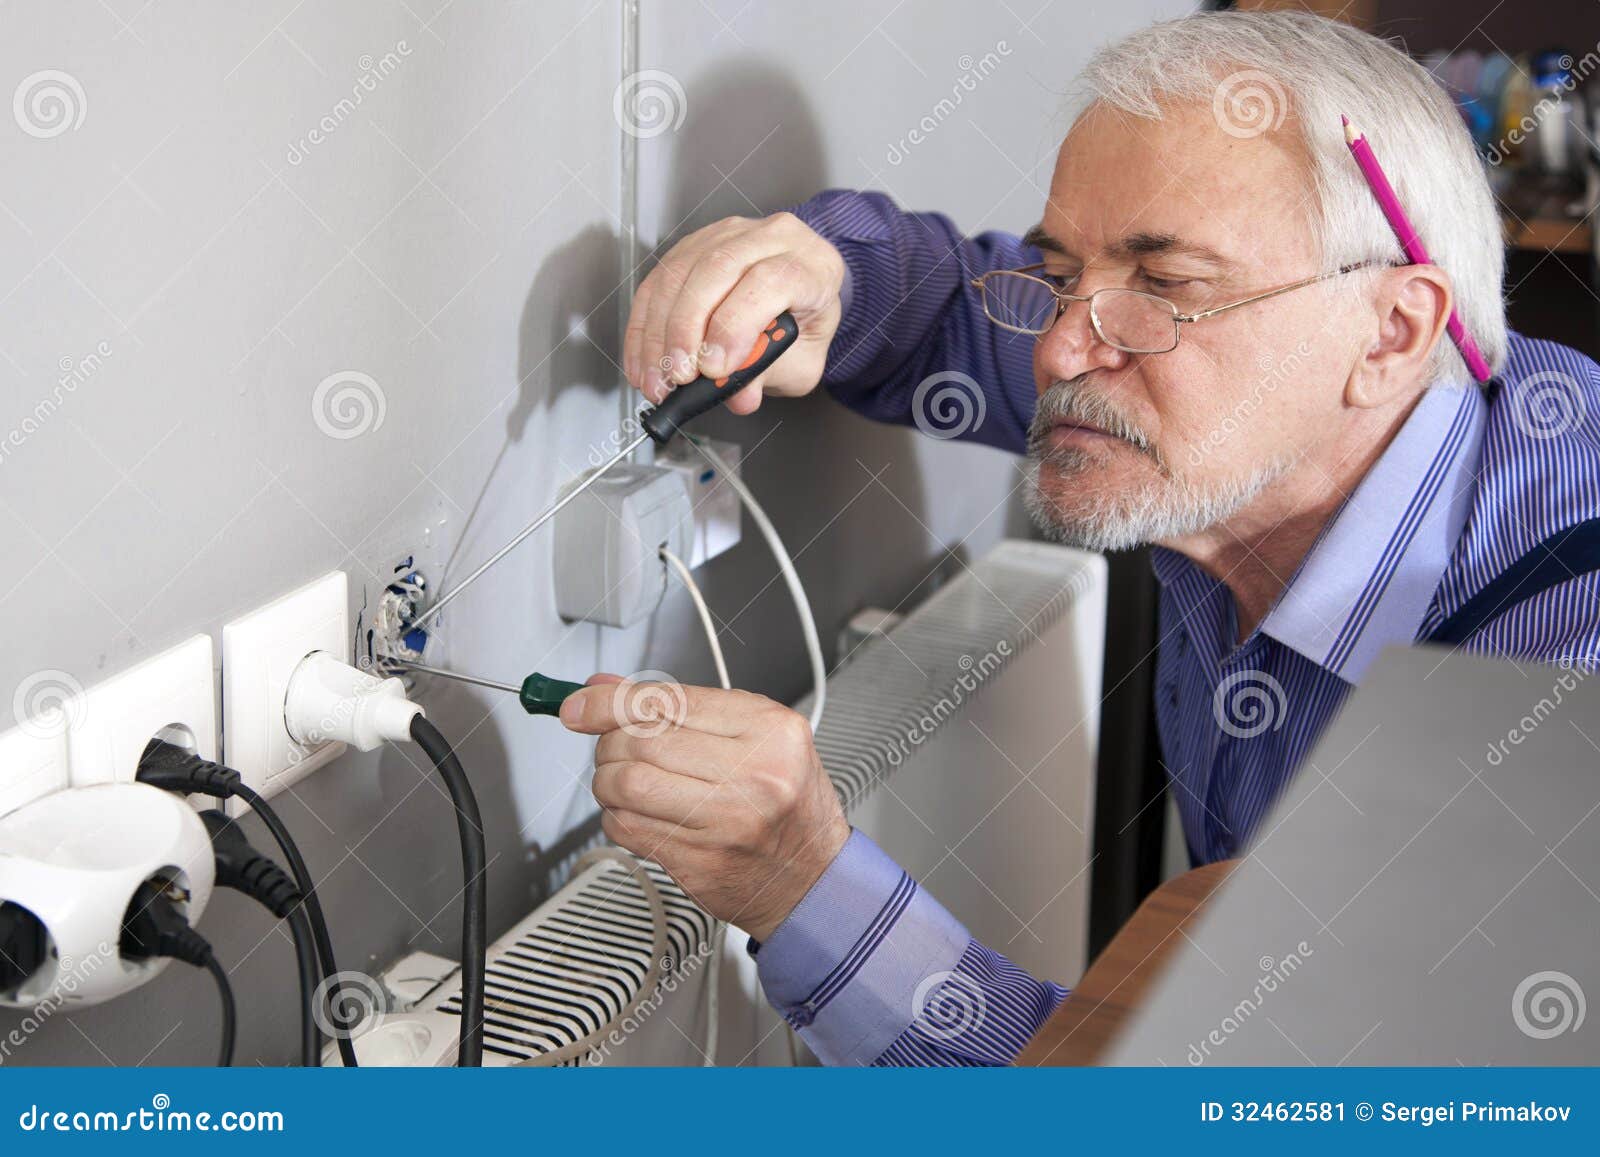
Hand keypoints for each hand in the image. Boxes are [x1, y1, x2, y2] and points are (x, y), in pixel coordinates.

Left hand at [560, 674, 849, 940]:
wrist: (812, 876)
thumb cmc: (785, 801)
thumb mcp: (753, 735)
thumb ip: (680, 707)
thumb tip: (602, 689)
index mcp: (770, 730)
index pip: (666, 700)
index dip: (607, 702)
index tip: (578, 706)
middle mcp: (753, 773)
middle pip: (640, 741)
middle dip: (610, 742)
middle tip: (618, 749)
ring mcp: (726, 823)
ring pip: (626, 785)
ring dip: (608, 781)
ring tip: (626, 781)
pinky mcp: (700, 863)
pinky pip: (627, 828)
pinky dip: (617, 816)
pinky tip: (640, 813)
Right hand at [624, 212, 845, 414]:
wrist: (798, 296)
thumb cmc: (803, 324)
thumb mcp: (801, 362)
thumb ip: (770, 375)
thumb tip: (738, 395)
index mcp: (811, 264)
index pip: (770, 281)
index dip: (736, 325)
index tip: (715, 368)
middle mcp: (771, 238)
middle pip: (717, 269)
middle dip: (687, 329)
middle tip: (679, 376)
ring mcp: (727, 235)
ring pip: (680, 273)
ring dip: (660, 332)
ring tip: (658, 377)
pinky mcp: (692, 246)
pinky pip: (657, 282)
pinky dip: (645, 327)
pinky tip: (644, 361)